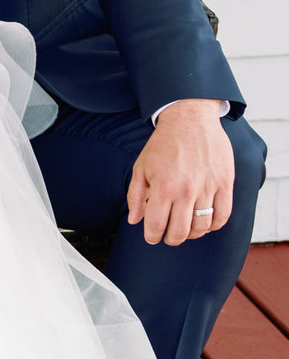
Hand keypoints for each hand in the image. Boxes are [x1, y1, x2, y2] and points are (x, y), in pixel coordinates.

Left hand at [126, 99, 234, 245]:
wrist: (189, 119)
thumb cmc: (163, 144)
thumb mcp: (141, 167)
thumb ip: (136, 196)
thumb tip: (134, 220)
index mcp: (163, 187)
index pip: (156, 226)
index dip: (152, 237)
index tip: (152, 237)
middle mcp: (186, 190)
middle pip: (180, 232)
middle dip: (171, 239)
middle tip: (169, 236)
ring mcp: (208, 187)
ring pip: (202, 227)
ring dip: (193, 234)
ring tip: (186, 228)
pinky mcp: (225, 183)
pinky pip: (223, 215)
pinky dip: (214, 225)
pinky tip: (205, 221)